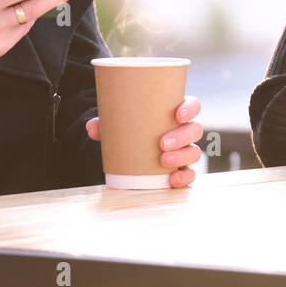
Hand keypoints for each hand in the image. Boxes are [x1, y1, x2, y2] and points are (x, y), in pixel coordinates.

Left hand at [86, 96, 203, 188]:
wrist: (130, 150)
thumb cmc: (131, 129)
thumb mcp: (118, 123)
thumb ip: (105, 124)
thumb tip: (91, 127)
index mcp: (174, 114)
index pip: (193, 105)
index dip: (190, 108)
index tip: (178, 114)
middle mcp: (184, 131)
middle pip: (194, 130)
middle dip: (182, 136)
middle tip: (162, 144)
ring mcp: (185, 151)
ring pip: (194, 152)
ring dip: (182, 156)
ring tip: (164, 161)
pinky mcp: (181, 169)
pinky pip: (190, 174)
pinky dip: (184, 178)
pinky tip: (173, 180)